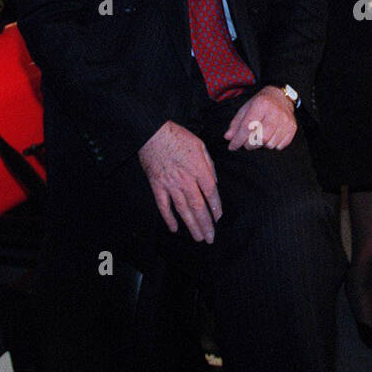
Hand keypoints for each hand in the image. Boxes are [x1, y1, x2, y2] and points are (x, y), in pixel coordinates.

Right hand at [138, 120, 220, 241]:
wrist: (153, 133)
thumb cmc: (178, 137)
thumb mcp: (200, 145)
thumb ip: (209, 165)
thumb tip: (215, 181)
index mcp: (199, 169)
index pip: (211, 193)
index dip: (216, 207)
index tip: (219, 218)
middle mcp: (186, 180)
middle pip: (198, 206)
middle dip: (205, 224)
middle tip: (210, 238)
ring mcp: (170, 185)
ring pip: (183, 210)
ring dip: (191, 225)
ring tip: (198, 237)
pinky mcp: (157, 186)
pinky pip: (164, 206)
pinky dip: (168, 218)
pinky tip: (174, 228)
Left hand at [223, 86, 295, 150]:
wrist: (281, 96)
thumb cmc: (261, 103)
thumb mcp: (245, 108)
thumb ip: (236, 123)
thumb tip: (228, 138)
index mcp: (261, 104)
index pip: (248, 127)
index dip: (238, 140)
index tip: (232, 147)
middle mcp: (275, 112)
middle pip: (260, 137)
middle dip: (250, 144)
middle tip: (246, 143)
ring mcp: (285, 120)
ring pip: (270, 143)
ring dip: (261, 145)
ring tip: (258, 139)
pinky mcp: (292, 127)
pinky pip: (281, 145)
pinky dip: (273, 146)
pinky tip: (269, 139)